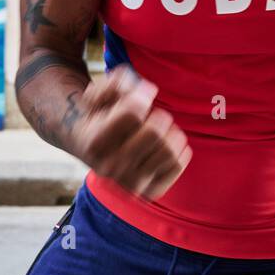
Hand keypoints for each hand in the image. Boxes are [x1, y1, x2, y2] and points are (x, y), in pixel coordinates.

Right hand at [69, 67, 191, 200]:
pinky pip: (177, 165)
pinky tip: (169, 142)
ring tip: (163, 129)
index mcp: (95, 141)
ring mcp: (130, 182)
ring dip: (172, 132)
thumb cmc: (102, 114)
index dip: (144, 94)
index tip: (145, 92)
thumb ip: (116, 83)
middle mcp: (110, 166)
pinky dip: (180, 149)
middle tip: (155, 115)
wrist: (94, 148)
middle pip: (154, 132)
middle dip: (160, 116)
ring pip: (169, 150)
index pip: (132, 112)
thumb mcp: (99, 93)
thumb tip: (146, 92)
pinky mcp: (148, 191)